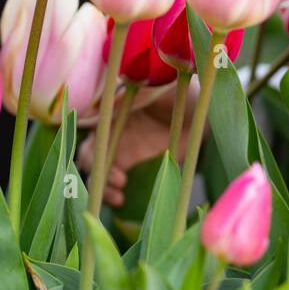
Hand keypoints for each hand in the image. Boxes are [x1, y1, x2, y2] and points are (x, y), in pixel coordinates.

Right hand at [75, 85, 190, 207]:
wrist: (197, 113)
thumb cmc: (178, 93)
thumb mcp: (161, 89)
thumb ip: (140, 92)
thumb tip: (118, 94)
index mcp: (111, 108)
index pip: (90, 125)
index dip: (94, 139)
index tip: (105, 154)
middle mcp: (109, 129)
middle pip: (90, 151)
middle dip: (96, 168)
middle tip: (118, 180)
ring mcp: (117, 148)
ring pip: (96, 169)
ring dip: (100, 184)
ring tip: (117, 197)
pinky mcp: (129, 163)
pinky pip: (111, 180)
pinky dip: (109, 192)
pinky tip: (120, 200)